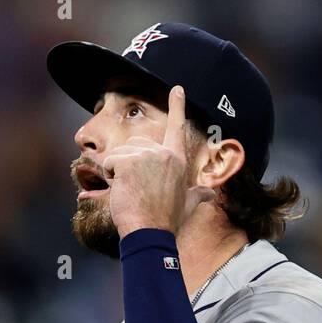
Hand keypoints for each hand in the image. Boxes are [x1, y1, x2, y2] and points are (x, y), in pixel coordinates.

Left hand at [102, 85, 216, 236]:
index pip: (177, 128)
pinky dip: (110, 177)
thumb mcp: (189, 204)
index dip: (178, 106)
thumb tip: (211, 193)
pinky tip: (122, 191)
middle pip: (136, 145)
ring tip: (131, 192)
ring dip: (119, 171)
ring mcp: (146, 156)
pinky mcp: (128, 162)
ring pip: (121, 153)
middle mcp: (163, 154)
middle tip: (137, 189)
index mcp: (177, 160)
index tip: (177, 89)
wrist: (151, 234)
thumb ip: (200, 194)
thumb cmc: (168, 222)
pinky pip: (110, 163)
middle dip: (130, 163)